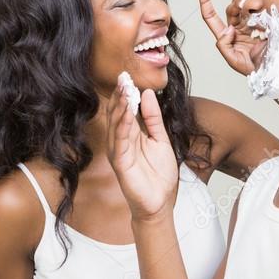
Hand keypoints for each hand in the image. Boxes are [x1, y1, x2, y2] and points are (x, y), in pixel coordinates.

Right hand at [105, 75, 178, 221]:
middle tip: (123, 76)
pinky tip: (126, 112)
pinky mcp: (120, 163)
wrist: (160, 203)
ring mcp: (119, 152)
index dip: (127, 93)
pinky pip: (120, 141)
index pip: (126, 109)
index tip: (129, 75)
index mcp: (131, 135)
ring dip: (120, 106)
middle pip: (118, 114)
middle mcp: (122, 142)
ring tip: (124, 88)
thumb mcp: (161, 140)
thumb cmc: (159, 176)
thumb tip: (148, 93)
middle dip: (121, 95)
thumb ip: (154, 118)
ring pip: (117, 124)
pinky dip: (123, 125)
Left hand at [199, 0, 257, 75]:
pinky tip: (262, 8)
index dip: (206, 3)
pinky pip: (259, 10)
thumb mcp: (233, 60)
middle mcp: (237, 27)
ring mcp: (250, 24)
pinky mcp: (263, 22)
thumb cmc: (252, 68)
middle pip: (232, 7)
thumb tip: (228, 29)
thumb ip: (225, 45)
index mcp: (226, 36)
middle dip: (236, 1)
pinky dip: (259, 6)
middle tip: (244, 4)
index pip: (212, 18)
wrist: (273, 68)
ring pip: (245, 5)